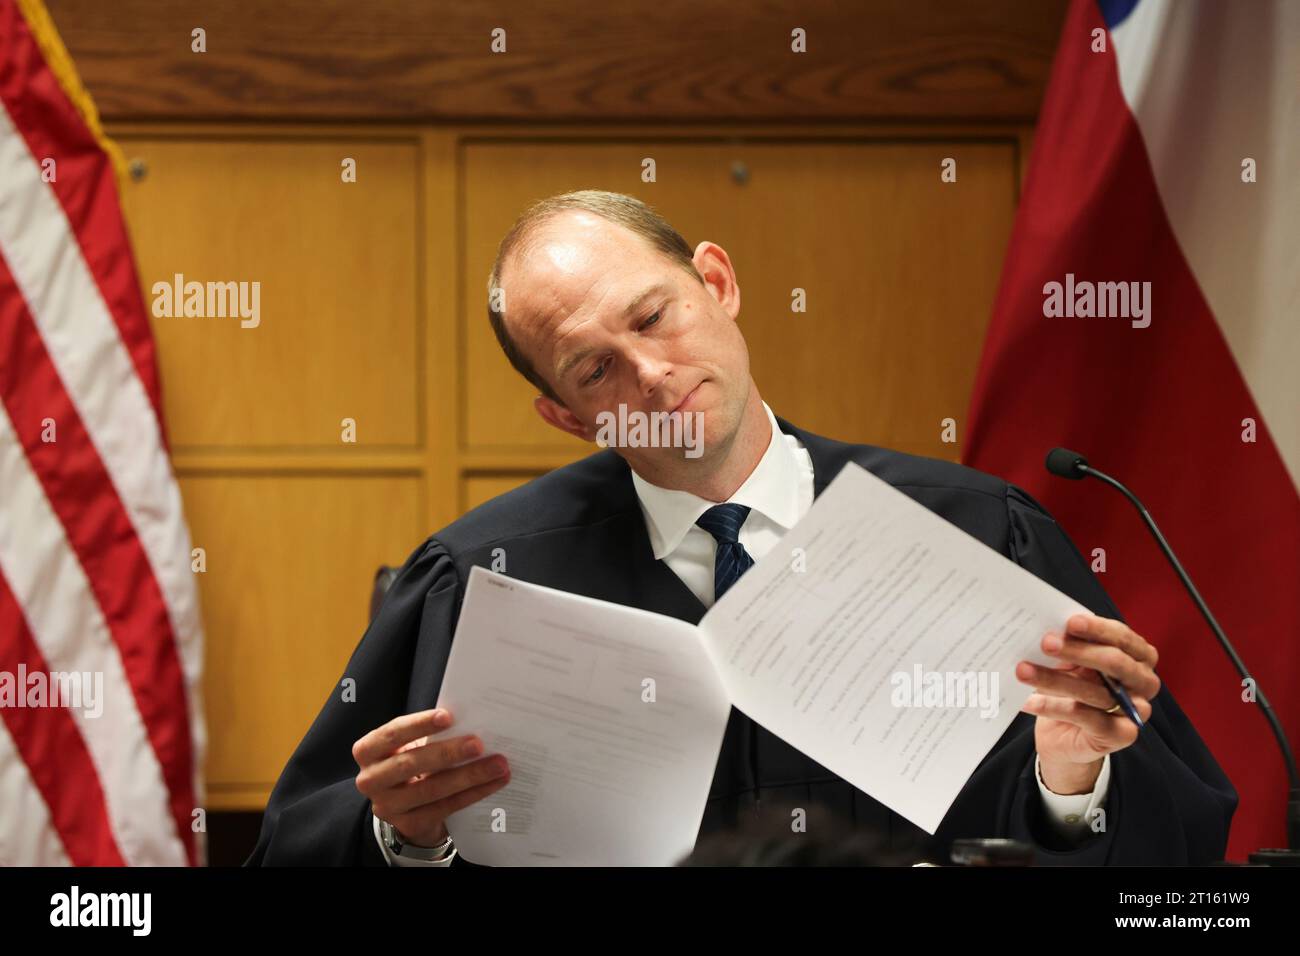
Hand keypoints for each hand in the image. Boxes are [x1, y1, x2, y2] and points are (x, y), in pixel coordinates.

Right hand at [353, 707, 510, 846]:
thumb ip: (429, 734)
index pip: (393, 733)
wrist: (404, 804)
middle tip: (479, 744)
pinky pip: (445, 807)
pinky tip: (494, 783)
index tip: (448, 717)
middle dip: (448, 753)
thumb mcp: (409, 745)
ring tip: (497, 764)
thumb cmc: (411, 761)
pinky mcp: (409, 824)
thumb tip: (470, 719)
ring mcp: (387, 806)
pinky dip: (473, 793)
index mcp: (368, 750)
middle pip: (411, 763)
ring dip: (469, 775)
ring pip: (431, 789)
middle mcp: (371, 779)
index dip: (419, 724)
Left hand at [1016, 614, 1159, 793]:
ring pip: (1095, 692)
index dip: (1097, 629)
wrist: (1064, 735)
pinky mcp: (1122, 735)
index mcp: (1139, 656)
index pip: (1122, 638)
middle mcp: (1144, 682)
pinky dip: (1054, 708)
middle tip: (1045, 643)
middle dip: (1078, 651)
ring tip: (1023, 671)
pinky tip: (1029, 702)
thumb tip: (1049, 630)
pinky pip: (1086, 717)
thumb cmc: (1070, 689)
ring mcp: (1137, 710)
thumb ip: (1071, 646)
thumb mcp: (1071, 663)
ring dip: (1054, 680)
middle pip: (1115, 663)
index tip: (1070, 623)